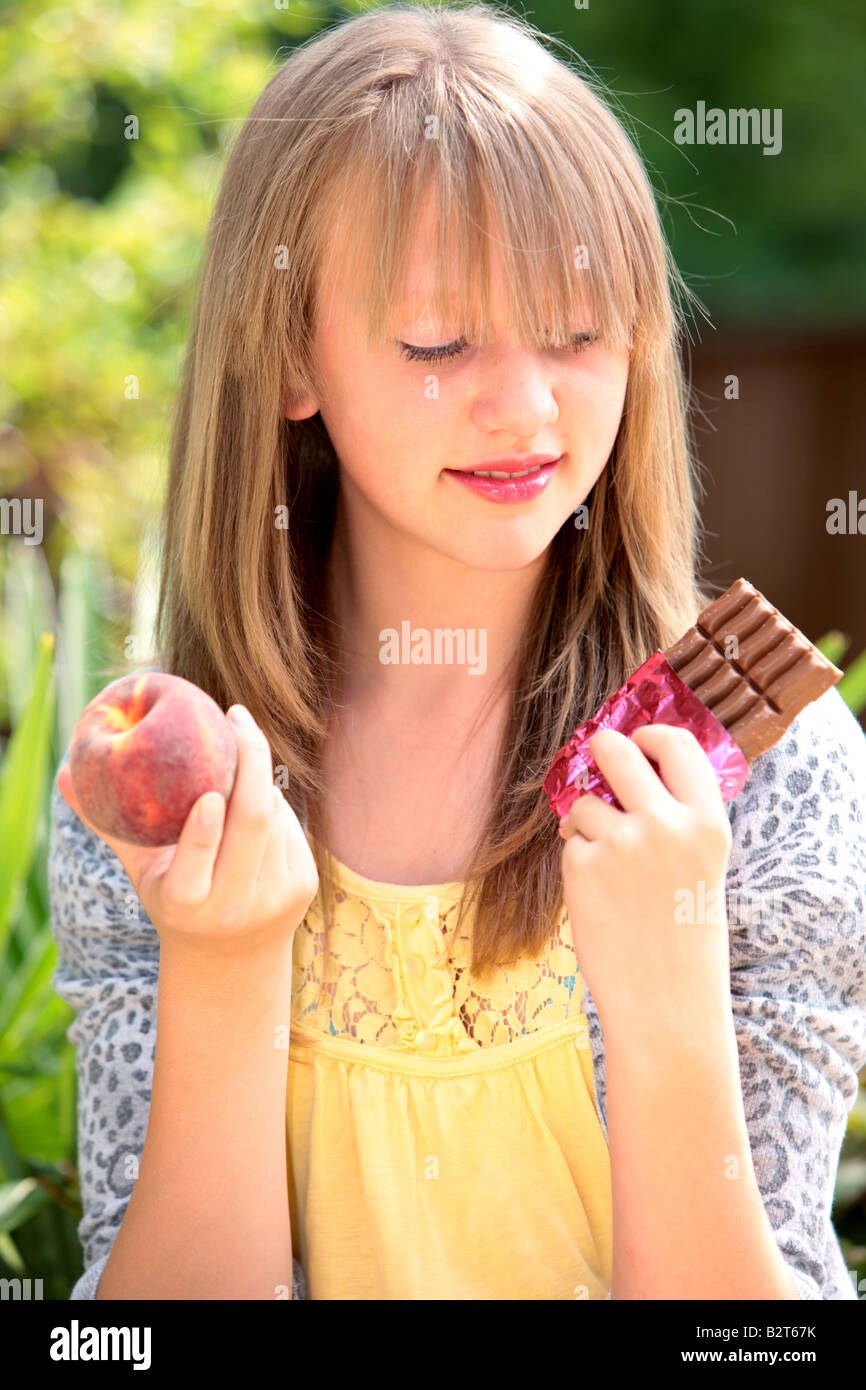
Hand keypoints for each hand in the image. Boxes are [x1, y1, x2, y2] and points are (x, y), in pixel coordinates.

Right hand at [58, 704, 318, 954]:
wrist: (232, 959)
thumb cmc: (175, 900)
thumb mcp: (141, 871)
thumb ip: (109, 825)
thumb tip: (66, 774)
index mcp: (186, 902)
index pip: (196, 866)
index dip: (204, 832)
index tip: (209, 794)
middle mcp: (234, 904)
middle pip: (253, 823)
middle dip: (252, 762)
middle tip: (237, 717)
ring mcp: (275, 896)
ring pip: (274, 816)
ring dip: (259, 780)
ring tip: (241, 753)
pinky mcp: (303, 886)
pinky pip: (290, 826)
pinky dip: (274, 803)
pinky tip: (258, 793)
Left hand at [557, 725, 732, 1039]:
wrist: (667, 1002)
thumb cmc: (685, 934)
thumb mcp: (700, 864)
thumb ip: (675, 814)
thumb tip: (628, 762)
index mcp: (707, 821)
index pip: (675, 743)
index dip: (649, 735)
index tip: (636, 740)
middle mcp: (666, 824)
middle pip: (615, 749)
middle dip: (598, 752)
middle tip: (596, 764)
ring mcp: (621, 843)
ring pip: (584, 801)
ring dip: (587, 824)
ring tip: (613, 871)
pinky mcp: (583, 866)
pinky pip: (570, 842)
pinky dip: (578, 862)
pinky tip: (600, 897)